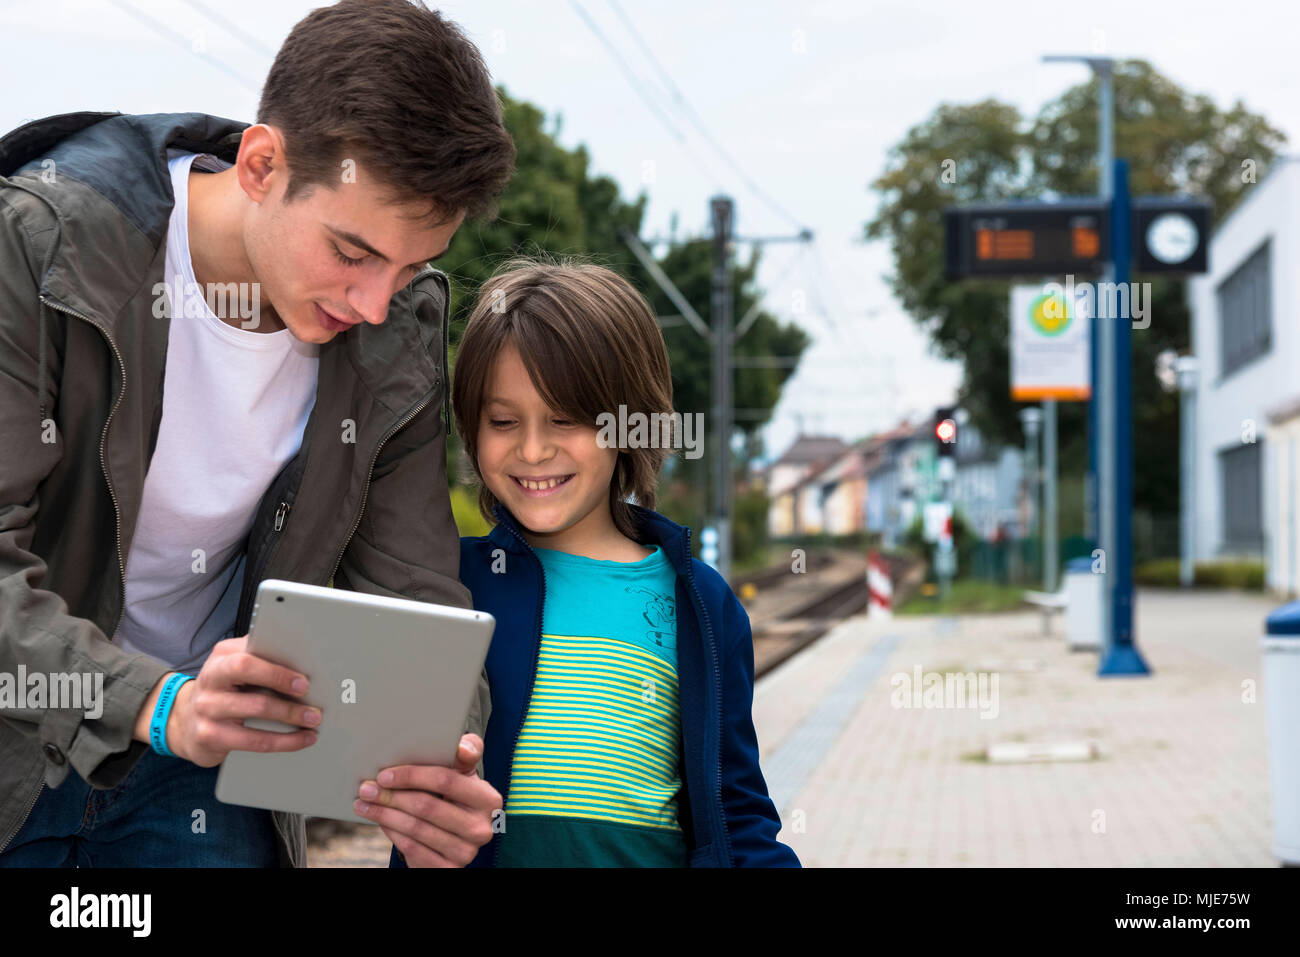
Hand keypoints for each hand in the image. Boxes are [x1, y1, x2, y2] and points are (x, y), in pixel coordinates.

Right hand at [134, 635, 320, 766]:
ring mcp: (206, 707)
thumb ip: (261, 659)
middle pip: (250, 681)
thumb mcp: (234, 668)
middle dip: (284, 688)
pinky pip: (254, 740)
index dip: (277, 670)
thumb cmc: (222, 691)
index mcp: (221, 657)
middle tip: (312, 702)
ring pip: (256, 709)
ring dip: (291, 716)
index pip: (248, 657)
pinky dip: (284, 741)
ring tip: (313, 721)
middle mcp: (211, 679)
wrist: (183, 722)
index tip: (303, 681)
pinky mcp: (209, 735)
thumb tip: (303, 661)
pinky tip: (301, 740)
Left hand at [355, 734, 501, 866]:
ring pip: (415, 828)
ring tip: (365, 804)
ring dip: (384, 814)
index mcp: (488, 799)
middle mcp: (481, 828)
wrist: (457, 837)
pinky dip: (392, 832)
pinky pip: (412, 848)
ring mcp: (466, 852)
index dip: (412, 776)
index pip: (446, 781)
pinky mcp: (449, 869)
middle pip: (426, 806)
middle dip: (391, 796)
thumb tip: (461, 748)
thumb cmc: (455, 796)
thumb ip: (466, 752)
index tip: (385, 774)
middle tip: (366, 789)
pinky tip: (381, 821)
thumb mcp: (464, 774)